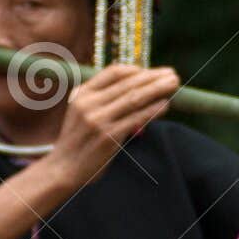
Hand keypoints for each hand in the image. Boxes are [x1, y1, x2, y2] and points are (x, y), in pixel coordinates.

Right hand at [41, 63, 179, 191]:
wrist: (63, 168)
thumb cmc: (78, 141)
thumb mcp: (81, 113)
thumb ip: (102, 99)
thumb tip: (139, 88)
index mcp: (82, 94)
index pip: (113, 73)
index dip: (136, 70)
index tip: (153, 72)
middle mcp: (90, 103)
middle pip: (128, 84)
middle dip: (153, 77)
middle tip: (173, 74)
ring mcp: (99, 119)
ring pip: (134, 98)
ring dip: (158, 89)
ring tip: (175, 84)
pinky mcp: (109, 136)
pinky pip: (136, 118)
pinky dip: (153, 110)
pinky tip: (166, 105)